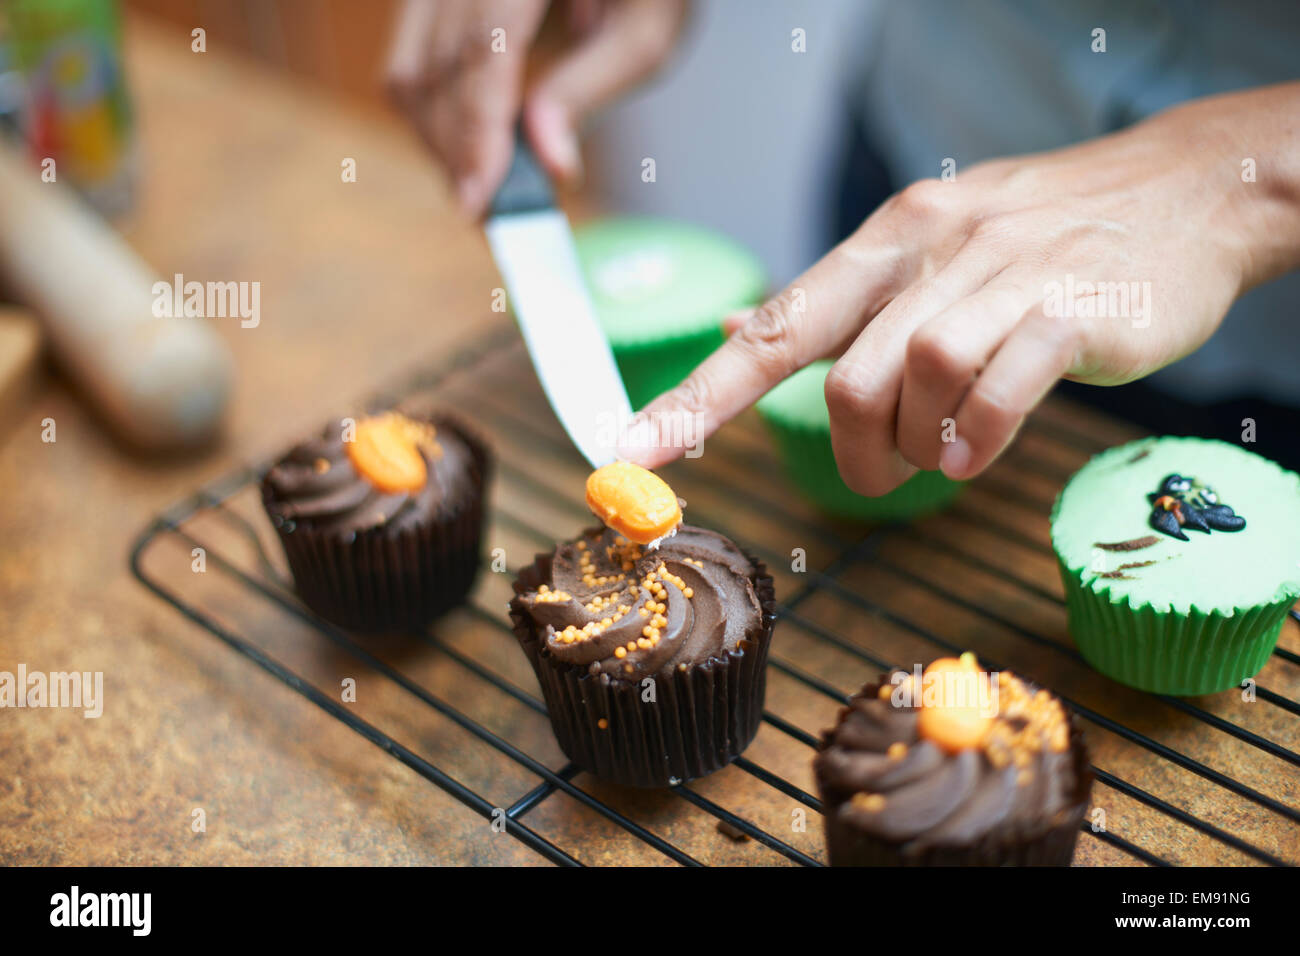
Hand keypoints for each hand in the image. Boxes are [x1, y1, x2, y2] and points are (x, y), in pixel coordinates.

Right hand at [385, 0, 687, 216]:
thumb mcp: (645, 29)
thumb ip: (592, 89)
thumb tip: (552, 165)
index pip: (485, 46)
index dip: (478, 129)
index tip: (479, 199)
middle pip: (435, 66)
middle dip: (457, 151)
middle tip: (489, 215)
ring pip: (409, 70)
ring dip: (440, 140)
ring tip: (486, 187)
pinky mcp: (432, 0)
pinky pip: (411, 59)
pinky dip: (435, 114)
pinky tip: (475, 148)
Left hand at [620, 84, 1299, 493]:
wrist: (1185, 191)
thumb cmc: (1042, 236)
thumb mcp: (928, 245)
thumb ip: (837, 299)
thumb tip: (735, 326)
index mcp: (888, 242)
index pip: (777, 326)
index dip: (700, 394)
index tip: (633, 447)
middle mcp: (935, 252)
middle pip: (848, 378)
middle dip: (856, 453)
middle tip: (885, 472)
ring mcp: (1007, 277)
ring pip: (918, 382)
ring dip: (921, 446)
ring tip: (949, 451)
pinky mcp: (1074, 312)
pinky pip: (1000, 391)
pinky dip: (981, 438)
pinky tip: (984, 449)